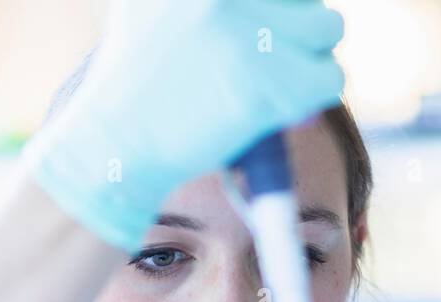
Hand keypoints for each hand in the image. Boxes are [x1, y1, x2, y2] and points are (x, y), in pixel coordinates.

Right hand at [23, 0, 344, 251]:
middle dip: (293, 31)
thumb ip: (199, 1)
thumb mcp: (148, 10)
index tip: (261, 34)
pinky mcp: (265, 87)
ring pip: (327, 29)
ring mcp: (248, 36)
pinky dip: (309, 102)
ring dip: (306, 62)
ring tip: (267, 89)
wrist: (111, 146)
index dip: (274, 8)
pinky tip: (275, 115)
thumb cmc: (129, 84)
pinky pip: (329, 80)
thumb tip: (269, 5)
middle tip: (265, 64)